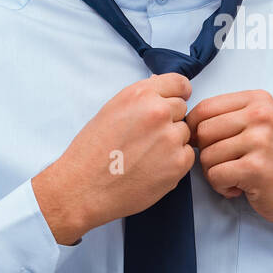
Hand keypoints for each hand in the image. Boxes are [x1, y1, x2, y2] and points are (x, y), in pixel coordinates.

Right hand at [32, 73, 194, 243]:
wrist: (84, 188)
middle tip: (145, 138)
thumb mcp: (111, 110)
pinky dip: (175, 162)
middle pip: (181, 109)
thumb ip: (141, 99)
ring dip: (172, 142)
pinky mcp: (178, 163)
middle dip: (169, 120)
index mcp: (140, 94)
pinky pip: (188, 155)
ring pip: (185, 133)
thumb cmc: (92, 151)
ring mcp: (170, 138)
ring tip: (145, 155)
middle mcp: (158, 112)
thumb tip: (163, 90)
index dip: (178, 94)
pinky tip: (152, 168)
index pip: (180, 84)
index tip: (172, 104)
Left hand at [185, 89, 272, 246]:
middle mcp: (261, 115)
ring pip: (206, 155)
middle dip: (206, 153)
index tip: (209, 145)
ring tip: (235, 176)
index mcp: (259, 99)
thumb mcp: (260, 126)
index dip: (196, 129)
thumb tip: (185, 123)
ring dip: (214, 173)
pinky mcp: (256, 167)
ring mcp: (260, 140)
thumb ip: (228, 117)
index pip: (205, 107)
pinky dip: (221, 187)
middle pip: (202, 131)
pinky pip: (214, 175)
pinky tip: (238, 188)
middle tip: (226, 164)